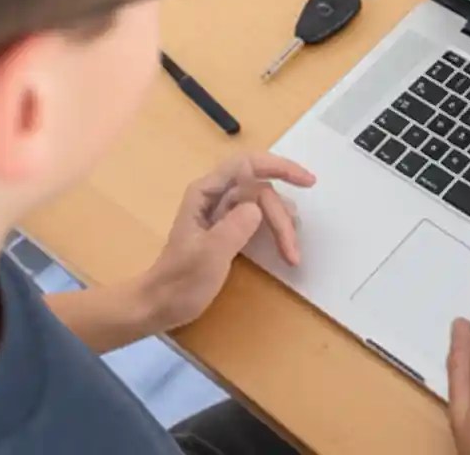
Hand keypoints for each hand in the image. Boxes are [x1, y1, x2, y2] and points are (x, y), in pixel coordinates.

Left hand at [139, 153, 315, 330]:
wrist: (161, 305)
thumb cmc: (181, 281)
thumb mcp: (209, 255)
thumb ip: (234, 227)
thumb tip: (259, 208)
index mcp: (205, 193)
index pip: (248, 165)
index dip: (280, 167)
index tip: (308, 182)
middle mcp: (216, 196)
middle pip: (261, 190)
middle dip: (280, 217)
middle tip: (292, 251)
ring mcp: (224, 213)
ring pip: (264, 206)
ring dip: (282, 227)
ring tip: (290, 254)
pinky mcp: (230, 229)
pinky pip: (260, 221)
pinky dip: (275, 234)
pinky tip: (284, 251)